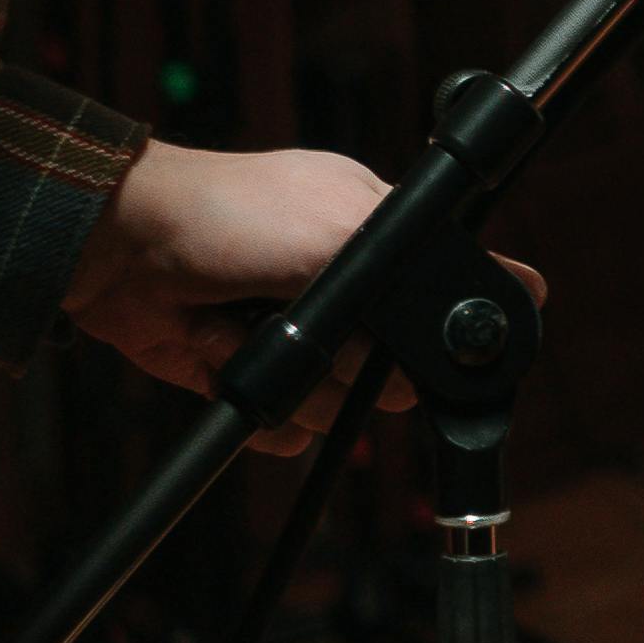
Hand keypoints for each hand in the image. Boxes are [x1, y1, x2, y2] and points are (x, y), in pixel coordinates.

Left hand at [62, 142, 545, 454]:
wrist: (114, 250)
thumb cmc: (226, 216)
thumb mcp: (341, 232)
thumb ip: (420, 272)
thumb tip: (529, 293)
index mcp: (373, 233)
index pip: (438, 296)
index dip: (435, 333)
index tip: (413, 348)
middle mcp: (338, 285)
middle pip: (392, 367)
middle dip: (352, 362)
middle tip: (315, 323)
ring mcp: (291, 332)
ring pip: (337, 404)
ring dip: (295, 382)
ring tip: (250, 328)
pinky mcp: (247, 372)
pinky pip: (285, 426)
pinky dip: (260, 408)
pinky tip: (229, 362)